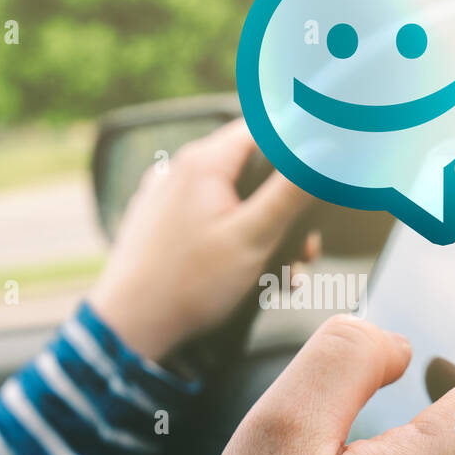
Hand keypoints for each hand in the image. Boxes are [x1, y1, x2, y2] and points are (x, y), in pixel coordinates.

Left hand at [90, 119, 312, 362]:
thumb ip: (291, 190)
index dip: (297, 150)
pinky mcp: (159, 223)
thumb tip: (323, 147)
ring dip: (262, 232)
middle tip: (302, 248)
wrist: (131, 326)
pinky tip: (246, 274)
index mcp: (204, 163)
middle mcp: (179, 170)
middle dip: (284, 209)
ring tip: (279, 272)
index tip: (317, 178)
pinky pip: (206, 218)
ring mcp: (166, 196)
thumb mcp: (254, 237)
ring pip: (231, 200)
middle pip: (250, 171)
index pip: (263, 129)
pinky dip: (232, 239)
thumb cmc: (189, 284)